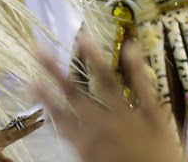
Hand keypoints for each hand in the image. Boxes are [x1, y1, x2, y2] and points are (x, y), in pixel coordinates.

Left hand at [0, 110, 44, 161]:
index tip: (42, 121)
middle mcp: (9, 133)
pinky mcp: (3, 133)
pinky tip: (23, 123)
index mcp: (9, 137)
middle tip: (41, 110)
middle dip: (33, 117)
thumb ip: (6, 160)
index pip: (24, 131)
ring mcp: (6, 132)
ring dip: (28, 118)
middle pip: (23, 123)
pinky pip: (16, 126)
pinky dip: (22, 122)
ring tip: (35, 114)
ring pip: (20, 123)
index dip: (33, 127)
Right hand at [33, 37, 184, 161]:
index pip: (60, 117)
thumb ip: (83, 151)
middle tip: (39, 48)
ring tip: (82, 37)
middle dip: (54, 70)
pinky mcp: (155, 118)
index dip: (45, 98)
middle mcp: (104, 126)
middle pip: (74, 94)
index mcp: (88, 144)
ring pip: (107, 84)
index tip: (32, 80)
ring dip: (93, 59)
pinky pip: (145, 90)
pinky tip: (131, 47)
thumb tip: (71, 136)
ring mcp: (130, 119)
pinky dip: (137, 68)